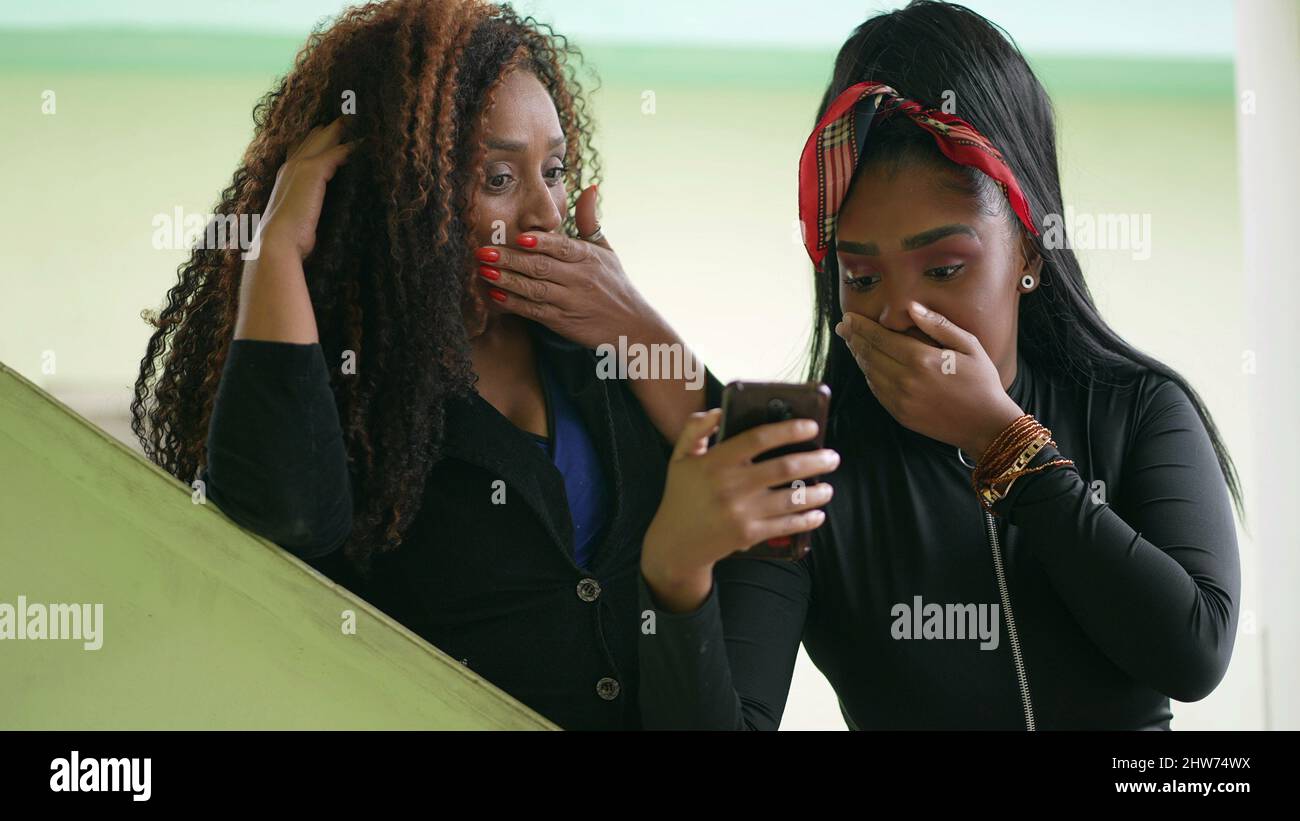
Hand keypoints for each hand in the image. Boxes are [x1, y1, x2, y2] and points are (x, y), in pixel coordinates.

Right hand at [252, 117, 357, 261]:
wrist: (278, 240)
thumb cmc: (287, 237)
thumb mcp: (298, 217)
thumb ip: (306, 207)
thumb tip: (313, 215)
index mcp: (285, 176)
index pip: (300, 150)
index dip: (314, 140)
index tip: (326, 131)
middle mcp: (291, 166)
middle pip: (311, 138)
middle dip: (328, 128)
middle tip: (346, 116)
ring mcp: (301, 166)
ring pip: (323, 139)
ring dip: (340, 129)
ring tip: (356, 119)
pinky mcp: (313, 171)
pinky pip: (337, 152)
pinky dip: (351, 146)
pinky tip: (364, 141)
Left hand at [475, 184, 649, 349]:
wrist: (632, 327)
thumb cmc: (615, 285)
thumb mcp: (607, 250)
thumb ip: (590, 221)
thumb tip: (588, 187)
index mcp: (589, 258)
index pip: (563, 247)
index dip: (541, 242)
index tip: (519, 236)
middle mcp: (579, 280)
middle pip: (541, 267)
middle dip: (510, 259)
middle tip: (484, 251)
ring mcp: (569, 302)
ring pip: (534, 290)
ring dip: (507, 280)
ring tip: (483, 271)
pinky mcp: (562, 322)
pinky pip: (533, 311)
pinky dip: (514, 304)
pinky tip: (496, 295)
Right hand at [641, 409, 837, 612]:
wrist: (675, 543)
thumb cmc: (681, 496)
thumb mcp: (680, 458)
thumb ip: (695, 429)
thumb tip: (719, 411)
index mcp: (715, 462)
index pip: (758, 438)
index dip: (788, 430)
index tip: (811, 426)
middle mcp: (730, 485)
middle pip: (785, 468)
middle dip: (816, 460)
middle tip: (832, 457)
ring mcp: (741, 512)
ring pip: (792, 498)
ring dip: (817, 492)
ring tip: (828, 487)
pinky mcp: (749, 534)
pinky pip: (786, 525)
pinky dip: (807, 520)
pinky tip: (818, 514)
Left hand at [835, 302, 1022, 456]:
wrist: (986, 425)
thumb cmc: (982, 382)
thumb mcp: (969, 345)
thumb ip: (938, 325)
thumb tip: (911, 307)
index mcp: (921, 360)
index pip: (880, 338)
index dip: (862, 326)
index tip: (848, 317)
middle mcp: (906, 381)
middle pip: (869, 354)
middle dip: (853, 338)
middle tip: (842, 327)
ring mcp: (901, 400)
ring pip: (870, 373)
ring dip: (858, 356)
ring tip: (852, 342)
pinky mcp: (900, 415)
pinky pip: (877, 391)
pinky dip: (869, 375)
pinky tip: (868, 365)